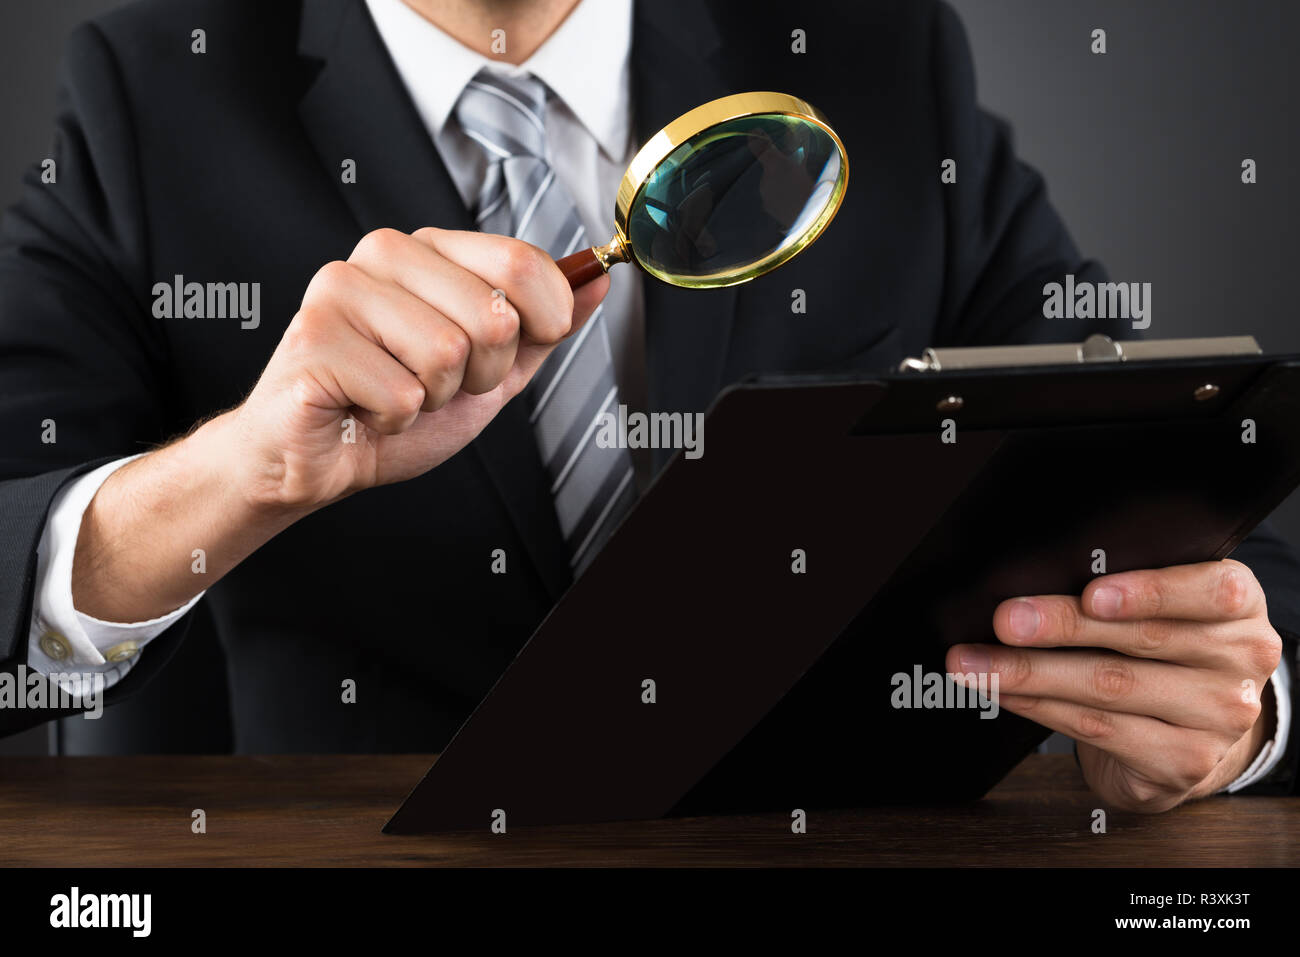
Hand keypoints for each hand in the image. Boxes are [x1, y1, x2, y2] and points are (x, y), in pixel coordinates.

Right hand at [232, 226, 606, 510]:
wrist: (317, 457)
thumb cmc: (392, 406)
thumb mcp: (491, 368)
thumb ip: (544, 326)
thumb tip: (597, 279)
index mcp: (430, 249)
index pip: (523, 263)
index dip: (542, 324)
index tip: (509, 350)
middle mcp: (384, 254)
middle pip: (492, 317)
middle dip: (481, 375)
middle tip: (437, 384)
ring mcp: (342, 289)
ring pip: (448, 354)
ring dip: (434, 399)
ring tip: (397, 394)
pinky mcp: (314, 338)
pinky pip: (402, 394)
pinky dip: (394, 421)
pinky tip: (365, 408)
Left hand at [946, 560, 1282, 811]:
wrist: (1191, 731)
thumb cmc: (1165, 649)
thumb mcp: (1165, 606)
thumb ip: (1123, 586)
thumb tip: (1038, 576)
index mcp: (1238, 607)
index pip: (1211, 591)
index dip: (1151, 592)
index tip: (1092, 594)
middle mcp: (1239, 661)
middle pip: (1143, 639)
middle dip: (1061, 627)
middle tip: (1006, 620)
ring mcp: (1218, 718)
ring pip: (1110, 687)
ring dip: (1030, 672)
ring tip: (975, 662)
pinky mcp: (1184, 761)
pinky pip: (1097, 728)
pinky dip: (1039, 706)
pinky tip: (1004, 692)